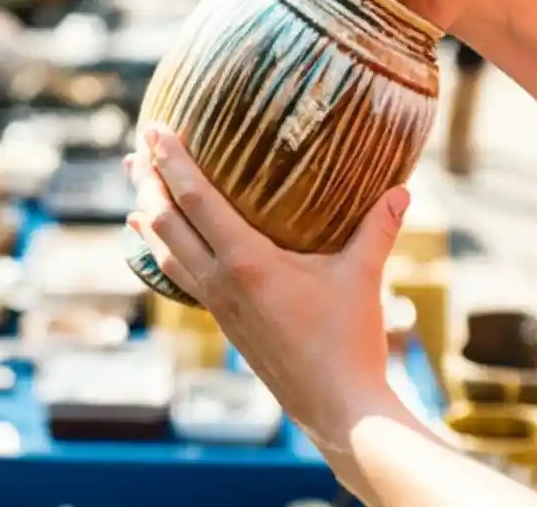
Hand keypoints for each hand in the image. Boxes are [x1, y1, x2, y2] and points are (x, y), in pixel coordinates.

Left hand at [126, 124, 407, 442]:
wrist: (335, 408)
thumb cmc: (349, 342)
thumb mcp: (363, 276)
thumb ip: (378, 227)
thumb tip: (402, 187)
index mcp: (246, 261)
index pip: (195, 199)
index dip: (170, 161)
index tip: (153, 129)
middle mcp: (219, 280)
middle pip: (165, 220)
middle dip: (147, 181)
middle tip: (136, 147)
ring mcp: (216, 303)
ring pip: (164, 250)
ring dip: (147, 214)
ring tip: (134, 188)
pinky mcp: (221, 320)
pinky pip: (177, 276)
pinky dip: (160, 251)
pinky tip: (157, 243)